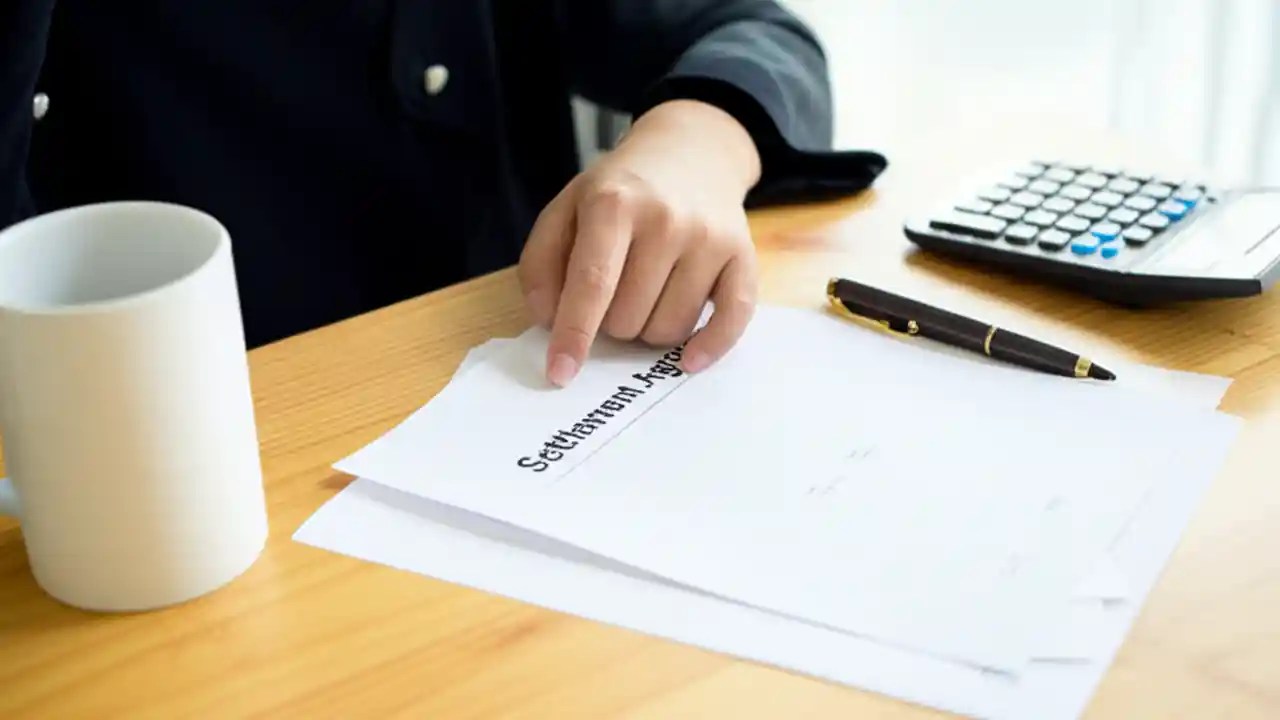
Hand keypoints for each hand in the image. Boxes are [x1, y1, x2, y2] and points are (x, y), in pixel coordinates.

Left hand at [518, 100, 761, 386]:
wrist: (690, 151)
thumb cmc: (620, 191)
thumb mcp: (567, 209)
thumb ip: (542, 264)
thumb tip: (550, 321)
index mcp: (614, 204)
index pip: (593, 284)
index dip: (574, 335)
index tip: (560, 374)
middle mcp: (666, 219)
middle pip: (628, 318)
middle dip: (611, 323)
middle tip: (615, 293)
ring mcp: (709, 237)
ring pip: (669, 329)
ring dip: (649, 328)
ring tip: (647, 293)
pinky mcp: (743, 254)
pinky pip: (731, 320)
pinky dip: (708, 347)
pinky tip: (689, 358)